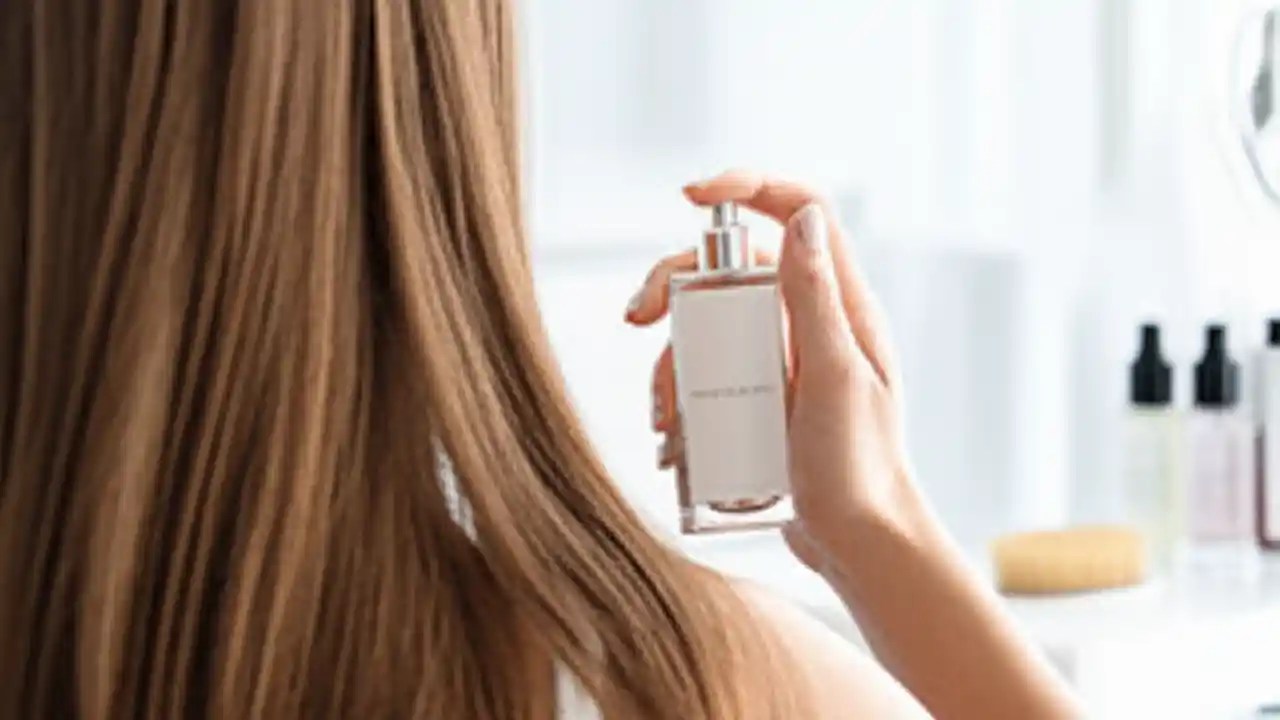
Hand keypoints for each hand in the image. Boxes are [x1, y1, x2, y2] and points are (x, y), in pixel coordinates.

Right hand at [624, 170, 925, 571]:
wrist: (857, 544)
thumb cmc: (859, 469)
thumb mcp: (835, 379)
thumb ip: (815, 299)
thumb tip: (801, 215)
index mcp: (840, 306)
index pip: (802, 211)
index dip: (750, 187)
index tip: (691, 196)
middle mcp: (809, 323)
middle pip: (733, 267)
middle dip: (676, 283)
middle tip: (638, 318)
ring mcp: (782, 361)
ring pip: (710, 325)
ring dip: (671, 359)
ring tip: (661, 414)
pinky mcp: (758, 399)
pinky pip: (708, 375)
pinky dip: (680, 396)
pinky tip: (671, 437)